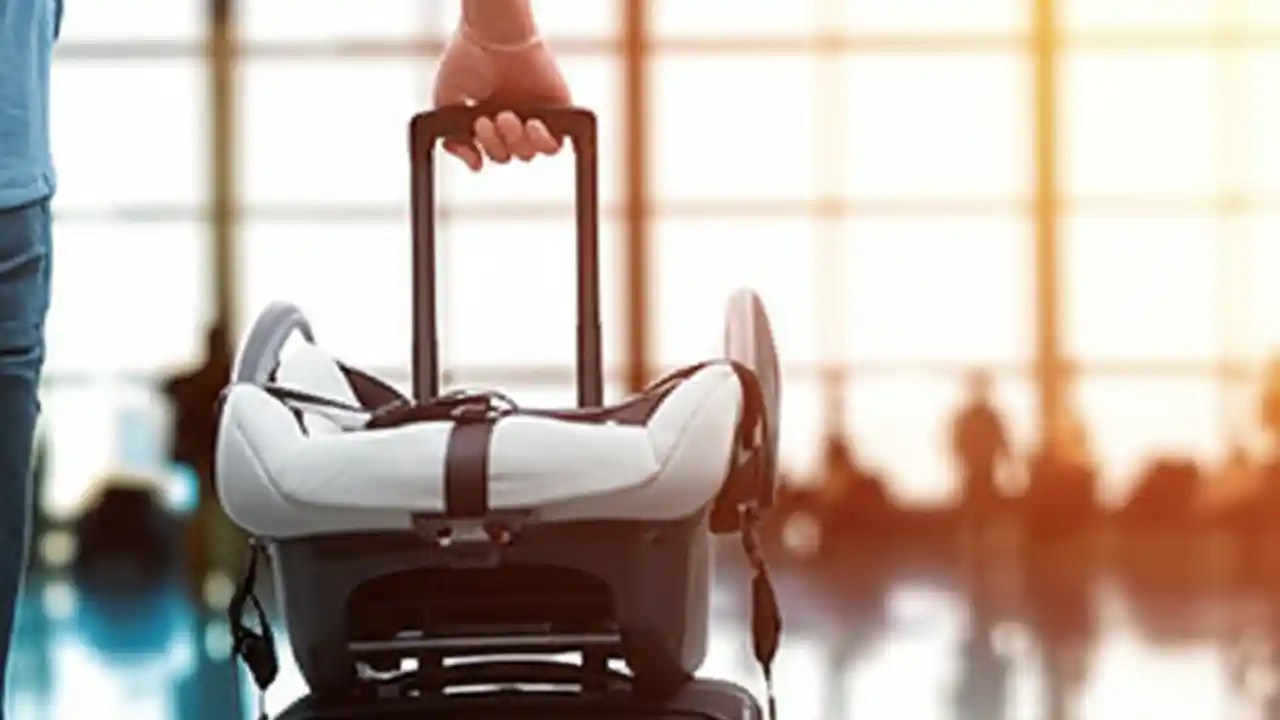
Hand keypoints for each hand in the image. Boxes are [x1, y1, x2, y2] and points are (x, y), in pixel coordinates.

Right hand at [432, 25, 571, 170]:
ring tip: (509, 117)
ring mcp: (536, 115)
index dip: (485, 149)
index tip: (477, 128)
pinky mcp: (557, 109)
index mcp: (490, 117)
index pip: (492, 151)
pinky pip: (555, 144)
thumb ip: (454, 138)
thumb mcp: (445, 102)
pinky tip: (532, 125)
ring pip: (530, 152)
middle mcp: (514, 118)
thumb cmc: (465, 59)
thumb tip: (476, 166)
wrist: (492, 35)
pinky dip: (544, 143)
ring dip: (517, 143)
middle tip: (491, 118)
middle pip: (510, 155)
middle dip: (497, 143)